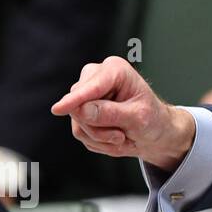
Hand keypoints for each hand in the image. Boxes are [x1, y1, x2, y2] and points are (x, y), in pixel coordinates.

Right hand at [51, 57, 194, 172]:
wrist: (154, 132)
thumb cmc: (152, 119)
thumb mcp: (138, 117)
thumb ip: (111, 113)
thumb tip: (81, 109)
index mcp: (115, 70)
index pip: (91, 88)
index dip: (75, 101)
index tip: (57, 110)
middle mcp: (96, 76)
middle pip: (79, 107)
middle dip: (99, 128)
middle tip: (122, 135)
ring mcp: (85, 94)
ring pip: (77, 122)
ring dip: (100, 137)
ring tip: (121, 136)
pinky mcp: (80, 110)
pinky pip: (79, 131)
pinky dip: (96, 141)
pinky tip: (112, 136)